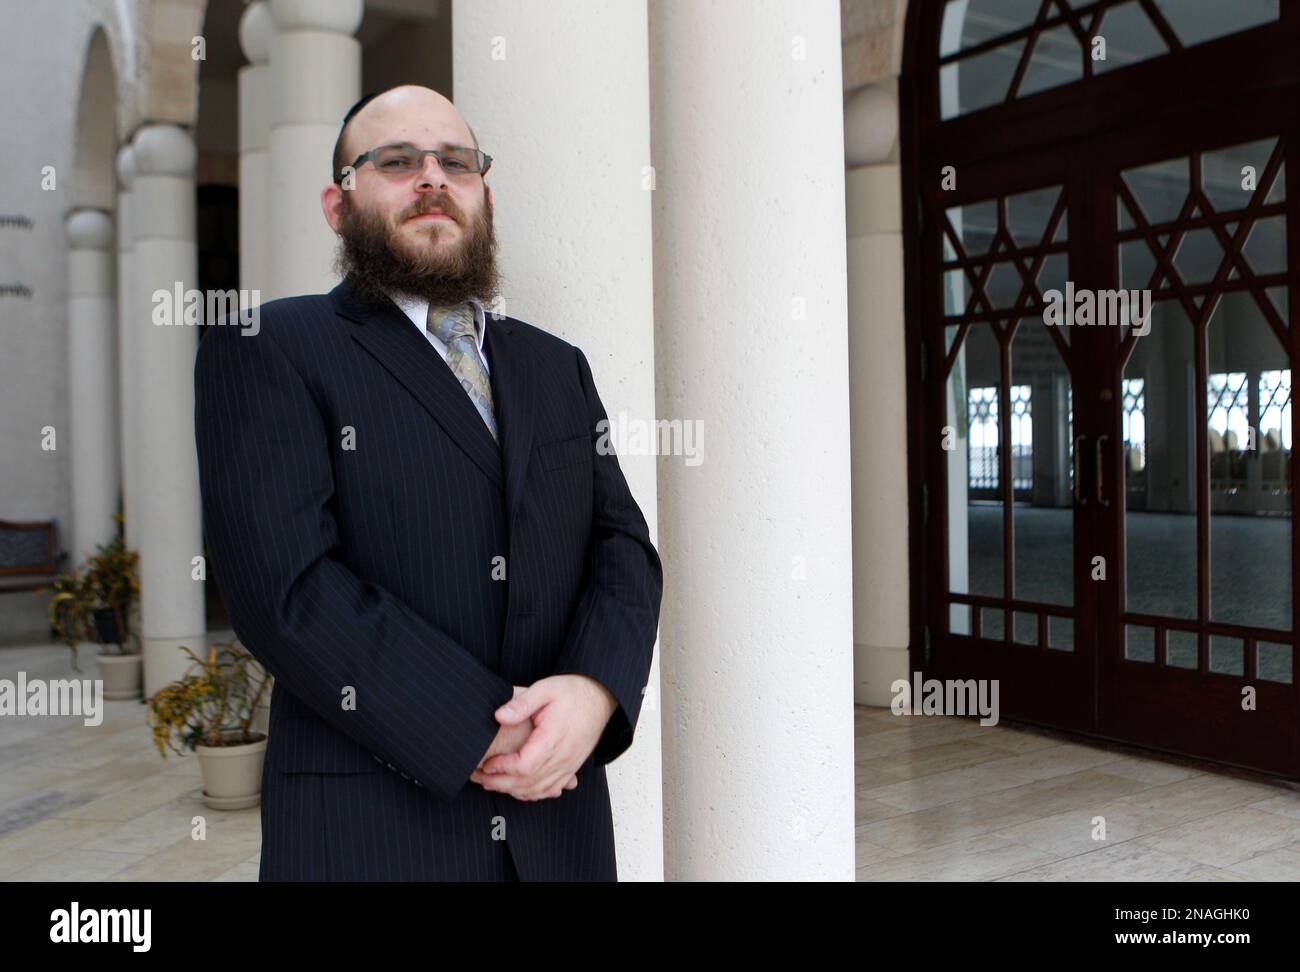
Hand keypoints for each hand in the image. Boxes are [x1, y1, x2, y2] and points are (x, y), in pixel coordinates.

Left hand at [470, 675, 615, 800]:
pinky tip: (519, 789)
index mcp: (553, 738)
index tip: (487, 763)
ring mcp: (570, 765)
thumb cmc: (572, 692)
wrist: (600, 697)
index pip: (525, 765)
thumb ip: (521, 703)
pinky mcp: (572, 767)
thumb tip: (499, 716)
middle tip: (480, 778)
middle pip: (529, 782)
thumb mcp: (545, 688)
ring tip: (493, 784)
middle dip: (501, 784)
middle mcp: (563, 756)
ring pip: (540, 790)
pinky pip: (552, 789)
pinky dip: (533, 793)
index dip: (502, 768)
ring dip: (515, 791)